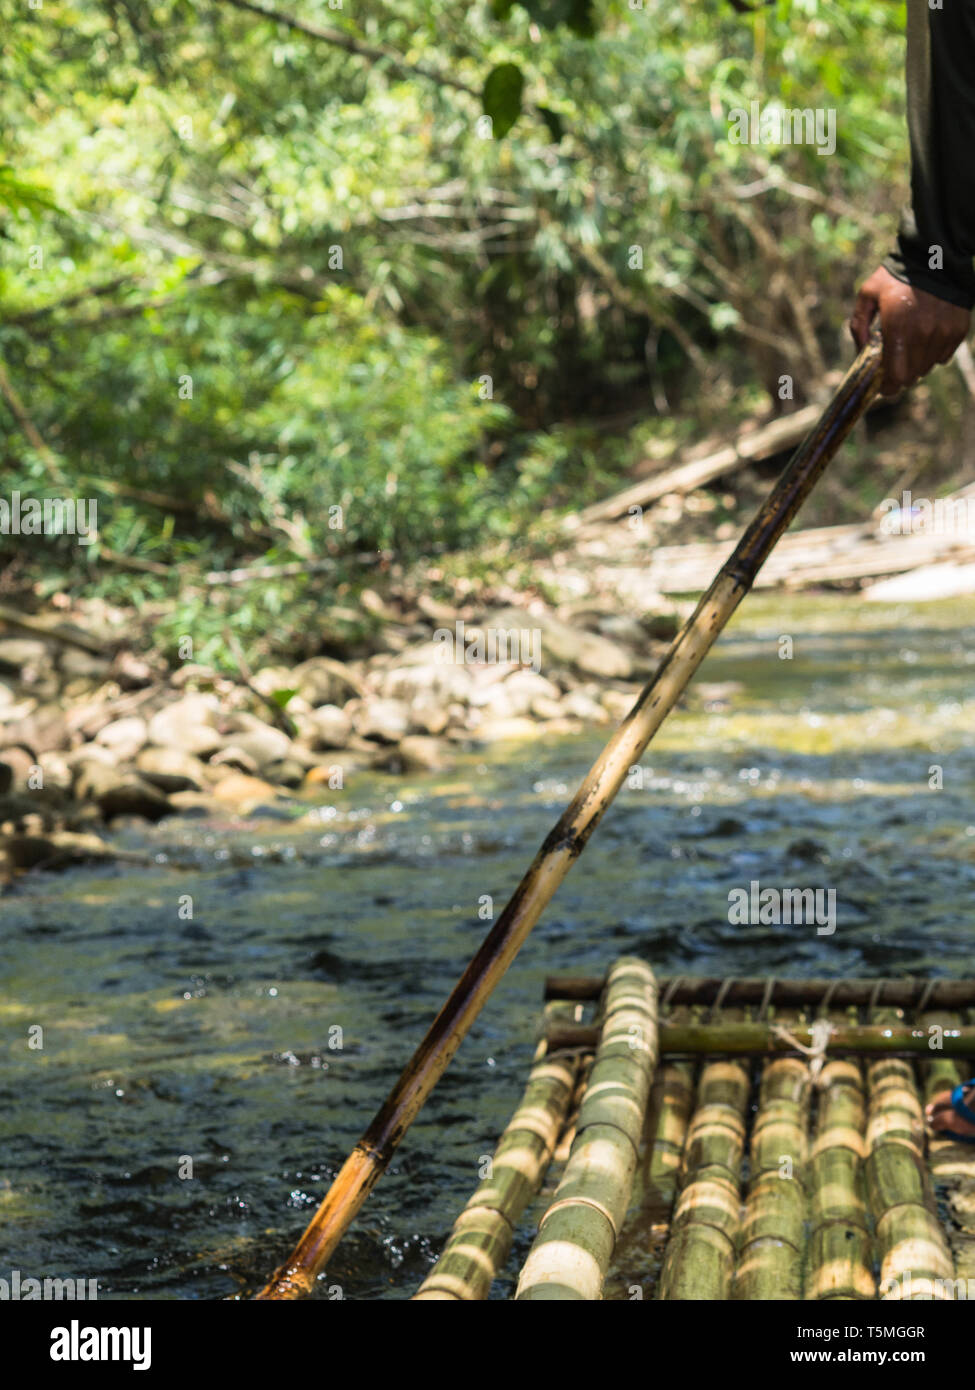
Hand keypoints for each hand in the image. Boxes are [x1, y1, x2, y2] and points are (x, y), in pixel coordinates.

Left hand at [850, 265, 969, 396]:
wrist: (935, 255)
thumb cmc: (896, 275)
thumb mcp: (867, 295)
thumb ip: (858, 325)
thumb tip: (861, 351)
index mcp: (897, 328)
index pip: (895, 376)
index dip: (888, 388)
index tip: (883, 388)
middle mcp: (923, 334)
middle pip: (911, 376)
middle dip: (900, 377)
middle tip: (893, 368)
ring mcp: (943, 333)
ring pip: (927, 368)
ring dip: (916, 365)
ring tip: (909, 349)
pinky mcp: (958, 330)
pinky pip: (943, 356)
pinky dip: (933, 354)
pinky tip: (926, 339)